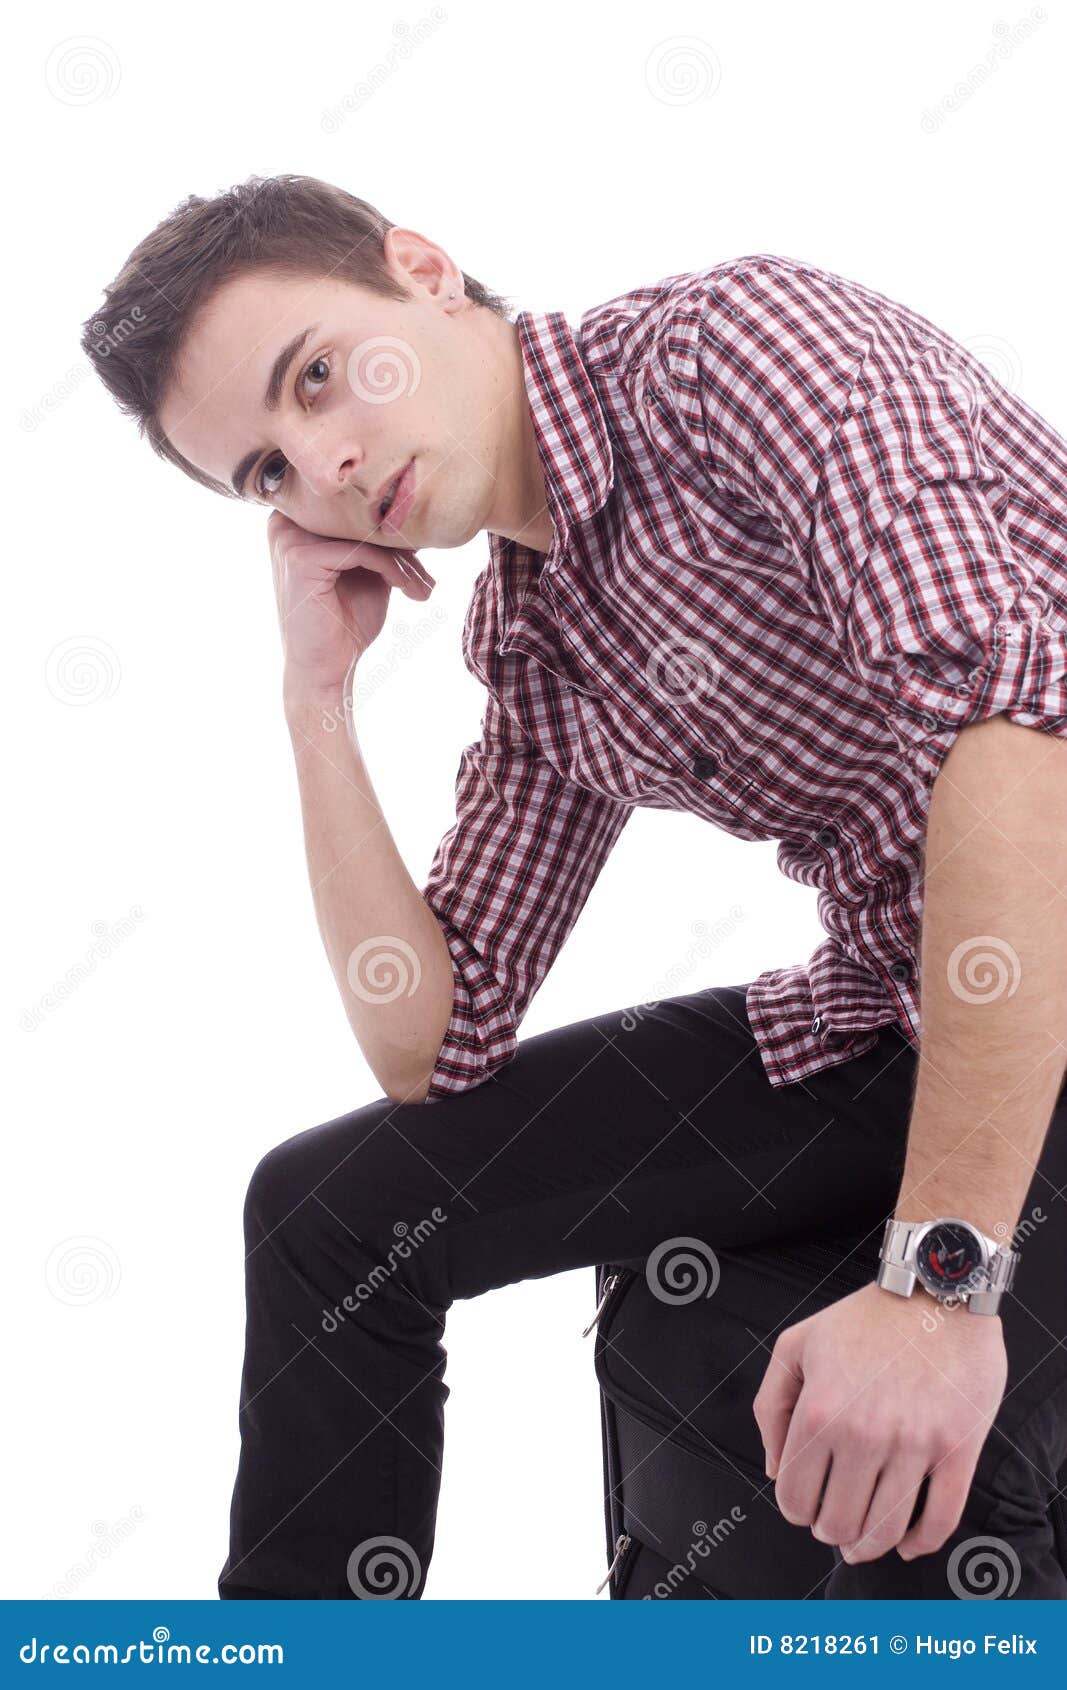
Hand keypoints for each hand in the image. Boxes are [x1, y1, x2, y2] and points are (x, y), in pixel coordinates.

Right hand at [268, 510, 436, 696]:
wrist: (326, 669)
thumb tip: (414, 510)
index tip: (423, 556)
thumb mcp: (369, 572)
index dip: (394, 530)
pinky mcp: (301, 557)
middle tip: (427, 577)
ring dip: (403, 560)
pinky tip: (408, 589)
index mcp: (296, 519)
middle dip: (402, 546)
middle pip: (360, 519)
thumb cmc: (345, 623)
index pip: (355, 509)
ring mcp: (288, 537)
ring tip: (422, 586)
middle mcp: (285, 521)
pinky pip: (362, 551)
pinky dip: (392, 569)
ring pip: (365, 534)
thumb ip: (381, 541)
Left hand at [752, 1279, 1007, 1562]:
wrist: (935, 1290)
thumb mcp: (797, 1345)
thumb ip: (771, 1407)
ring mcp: (914, 1443)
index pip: (795, 1497)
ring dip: (869, 1545)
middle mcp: (864, 1434)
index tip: (806, 1505)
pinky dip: (922, 1543)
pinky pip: (941, 1519)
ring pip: (886, 1529)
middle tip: (835, 1521)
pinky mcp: (957, 1447)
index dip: (796, 1510)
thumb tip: (774, 1468)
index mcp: (819, 1410)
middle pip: (839, 1523)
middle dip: (831, 1530)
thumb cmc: (865, 1318)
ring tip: (864, 1539)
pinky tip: (909, 1542)